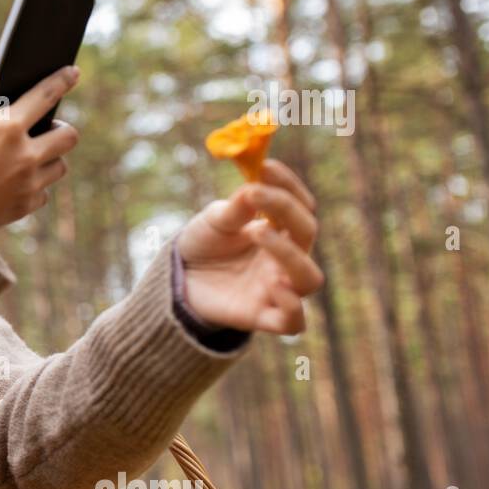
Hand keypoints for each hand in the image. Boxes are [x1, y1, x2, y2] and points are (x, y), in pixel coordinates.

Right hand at [0, 66, 81, 237]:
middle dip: (61, 129)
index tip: (72, 73)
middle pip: (69, 136)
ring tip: (32, 157)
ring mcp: (27, 183)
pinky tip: (18, 182)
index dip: (63, 80)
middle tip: (48, 129)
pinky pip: (42, 193)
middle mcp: (24, 155)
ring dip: (49, 159)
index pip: (46, 95)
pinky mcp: (23, 207)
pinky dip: (33, 187)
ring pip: (60, 166)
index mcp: (5, 126)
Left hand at [177, 158, 323, 334]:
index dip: (288, 185)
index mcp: (280, 230)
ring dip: (290, 254)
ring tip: (258, 232)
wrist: (178, 280)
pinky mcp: (262, 316)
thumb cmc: (204, 245)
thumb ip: (235, 209)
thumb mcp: (214, 221)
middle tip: (255, 196)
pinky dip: (292, 307)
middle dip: (286, 210)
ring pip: (310, 278)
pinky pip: (293, 321)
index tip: (265, 167)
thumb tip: (253, 188)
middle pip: (308, 234)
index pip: (301, 205)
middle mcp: (285, 258)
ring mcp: (277, 288)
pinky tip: (275, 287)